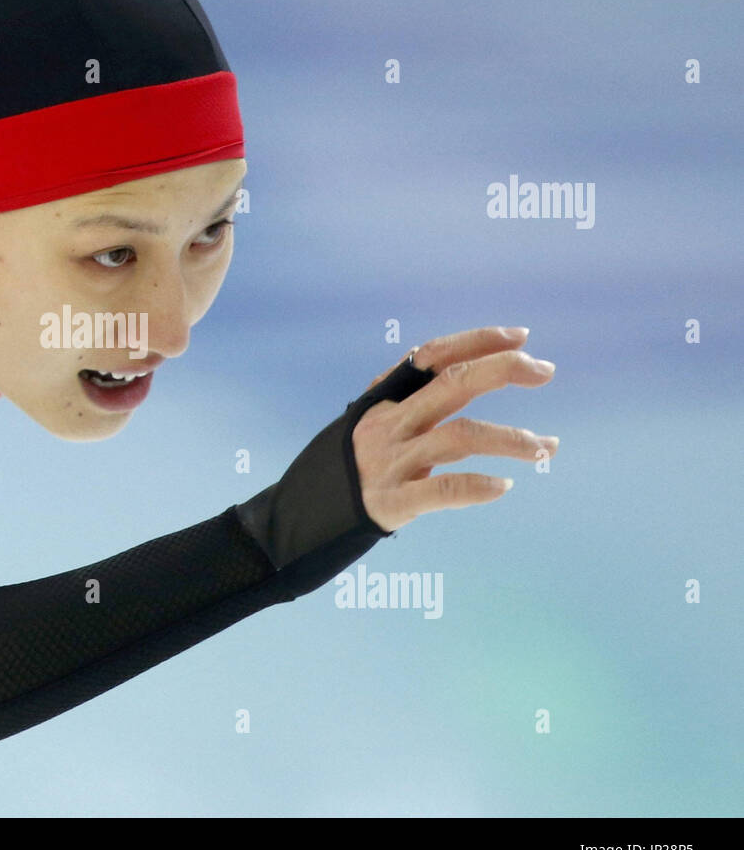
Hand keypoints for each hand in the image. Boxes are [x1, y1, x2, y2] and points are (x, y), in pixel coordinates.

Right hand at [352, 326, 558, 533]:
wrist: (303, 512)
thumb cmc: (351, 463)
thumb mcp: (371, 420)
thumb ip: (409, 396)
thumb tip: (467, 365)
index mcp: (384, 399)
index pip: (432, 356)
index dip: (477, 341)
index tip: (521, 337)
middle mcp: (389, 424)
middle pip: (451, 385)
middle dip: (503, 370)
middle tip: (545, 371)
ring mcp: (390, 462)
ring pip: (459, 438)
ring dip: (512, 439)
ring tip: (547, 448)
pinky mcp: (392, 501)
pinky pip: (442, 489)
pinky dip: (477, 486)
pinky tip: (504, 486)